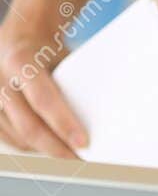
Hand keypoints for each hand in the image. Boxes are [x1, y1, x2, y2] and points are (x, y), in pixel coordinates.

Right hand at [0, 19, 85, 157]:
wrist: (18, 37)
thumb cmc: (47, 49)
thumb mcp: (62, 56)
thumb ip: (75, 82)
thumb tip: (109, 113)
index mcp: (21, 60)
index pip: (43, 99)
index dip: (63, 124)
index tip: (83, 143)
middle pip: (29, 126)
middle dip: (57, 148)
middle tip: (80, 158)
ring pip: (18, 136)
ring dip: (44, 150)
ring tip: (68, 154)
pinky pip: (8, 137)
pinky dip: (29, 146)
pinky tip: (48, 147)